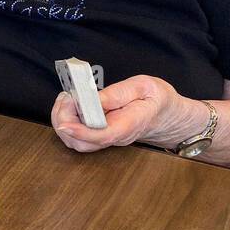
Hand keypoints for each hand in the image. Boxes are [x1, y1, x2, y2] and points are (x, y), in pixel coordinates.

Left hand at [51, 74, 200, 152]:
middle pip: (81, 143)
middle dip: (64, 121)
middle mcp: (114, 137)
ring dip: (62, 120)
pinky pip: (76, 137)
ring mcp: (106, 139)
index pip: (102, 135)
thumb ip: (118, 92)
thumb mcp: (144, 86)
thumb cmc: (157, 99)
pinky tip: (69, 104)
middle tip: (67, 96)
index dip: (80, 131)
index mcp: (128, 125)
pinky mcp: (99, 136)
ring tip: (67, 98)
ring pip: (75, 142)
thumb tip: (94, 99)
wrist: (168, 116)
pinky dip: (66, 121)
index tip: (64, 121)